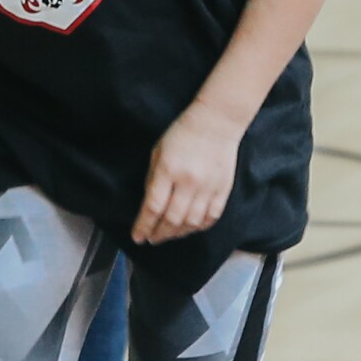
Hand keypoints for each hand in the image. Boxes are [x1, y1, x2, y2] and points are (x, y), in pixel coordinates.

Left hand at [134, 101, 243, 244]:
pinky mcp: (223, 190)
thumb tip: (150, 206)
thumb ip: (153, 179)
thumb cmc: (183, 134)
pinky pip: (211, 217)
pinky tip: (190, 228)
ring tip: (169, 234)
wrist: (216, 123)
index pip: (153, 207)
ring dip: (177, 234)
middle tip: (152, 238)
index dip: (143, 226)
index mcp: (168, 170)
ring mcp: (208, 188)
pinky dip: (199, 227)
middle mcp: (188, 182)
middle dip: (159, 234)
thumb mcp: (158, 152)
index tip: (138, 236)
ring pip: (191, 223)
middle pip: (172, 220)